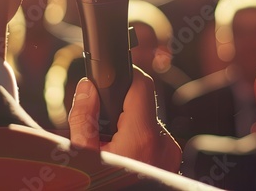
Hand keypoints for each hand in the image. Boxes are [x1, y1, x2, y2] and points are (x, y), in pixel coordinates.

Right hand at [67, 66, 181, 172]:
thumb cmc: (101, 186)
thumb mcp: (83, 156)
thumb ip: (83, 118)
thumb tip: (86, 88)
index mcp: (142, 137)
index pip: (142, 85)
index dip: (125, 75)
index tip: (109, 78)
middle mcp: (164, 143)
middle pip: (142, 104)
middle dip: (120, 109)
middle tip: (102, 127)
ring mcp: (170, 153)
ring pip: (148, 122)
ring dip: (130, 127)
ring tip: (113, 148)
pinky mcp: (172, 162)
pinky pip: (155, 139)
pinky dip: (139, 142)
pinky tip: (125, 157)